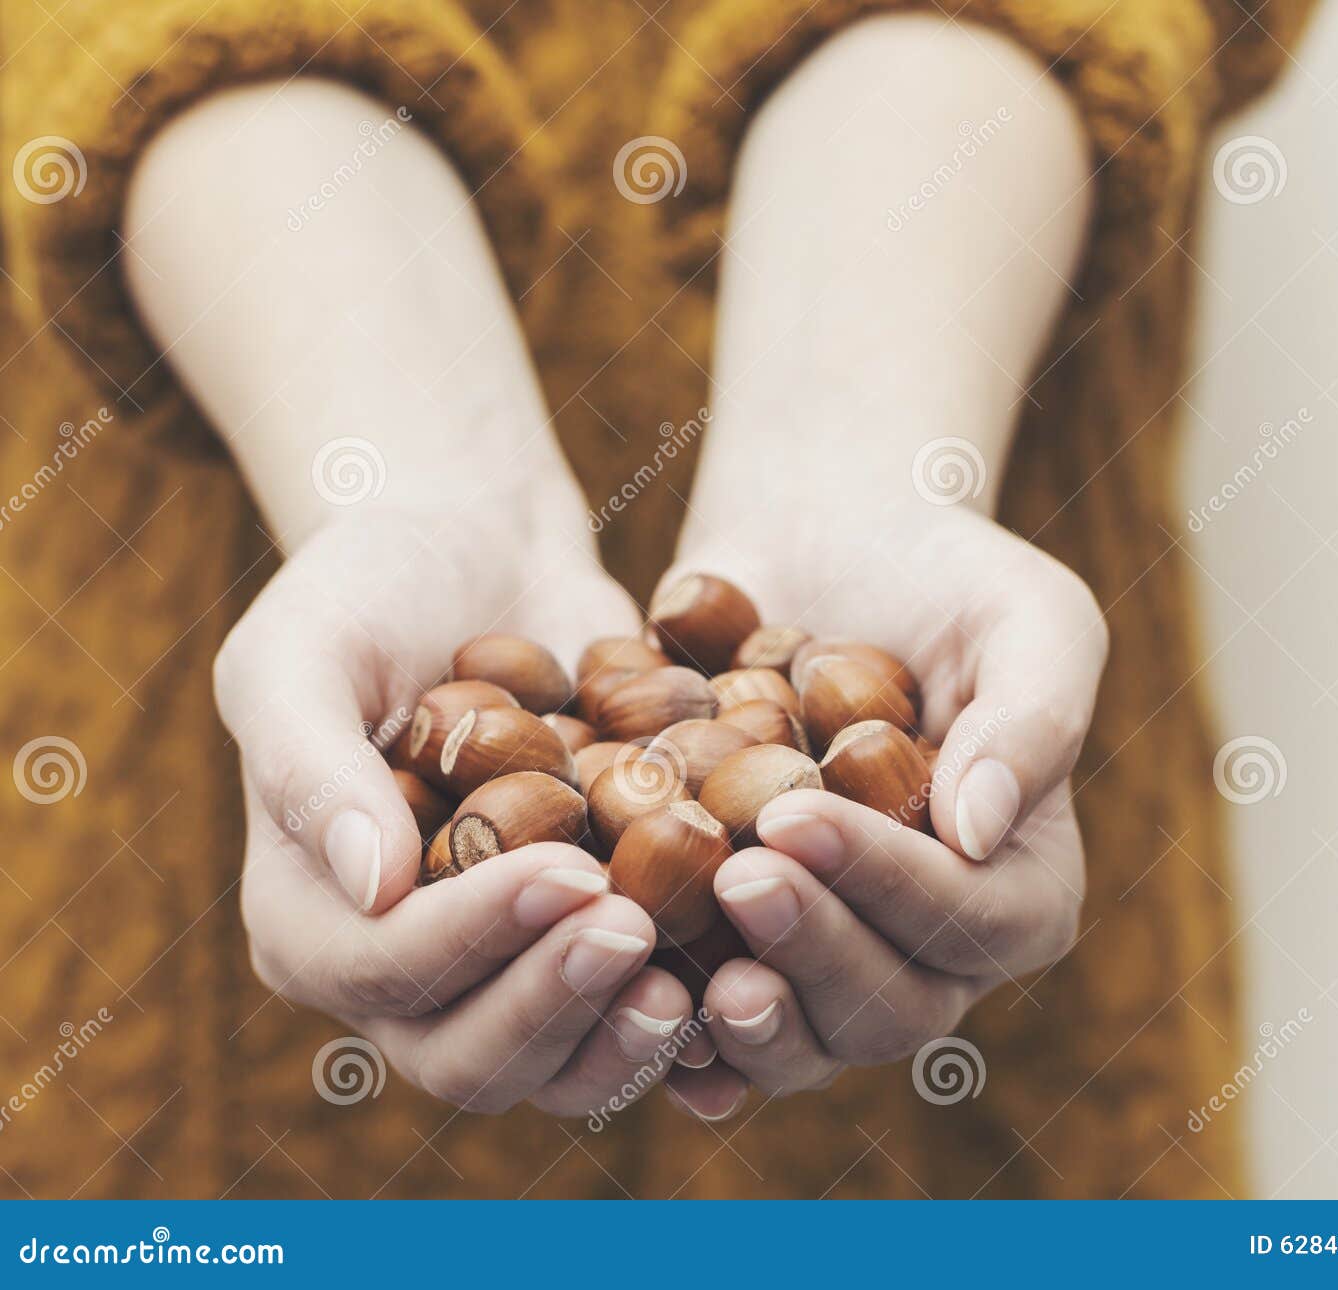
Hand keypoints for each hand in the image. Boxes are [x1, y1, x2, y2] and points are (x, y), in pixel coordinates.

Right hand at [217, 502, 709, 1115]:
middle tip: (637, 927)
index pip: (380, 970)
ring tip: (694, 985)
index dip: (470, 940)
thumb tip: (369, 884)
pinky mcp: (589, 936)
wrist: (485, 548)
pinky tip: (748, 976)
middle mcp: (404, 967)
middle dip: (555, 1004)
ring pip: (558, 1063)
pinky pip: (631, 1012)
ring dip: (622, 1039)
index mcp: (310, 916)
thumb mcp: (304, 649)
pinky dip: (690, 1015)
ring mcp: (506, 961)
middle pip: (468, 1055)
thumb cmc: (372, 586)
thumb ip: (310, 762)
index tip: (566, 874)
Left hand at [659, 502, 1106, 1108]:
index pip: (970, 919)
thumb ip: (1034, 717)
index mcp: (1019, 881)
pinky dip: (681, 1043)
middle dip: (813, 950)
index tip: (795, 817)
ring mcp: (835, 953)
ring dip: (753, 1025)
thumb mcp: (1026, 613)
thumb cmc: (944, 571)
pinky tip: (633, 1009)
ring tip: (690, 979)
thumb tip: (979, 831)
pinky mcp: (747, 948)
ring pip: (810, 1040)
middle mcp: (932, 944)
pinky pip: (720, 1032)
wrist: (819, 546)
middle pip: (893, 1006)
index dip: (887, 884)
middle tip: (735, 874)